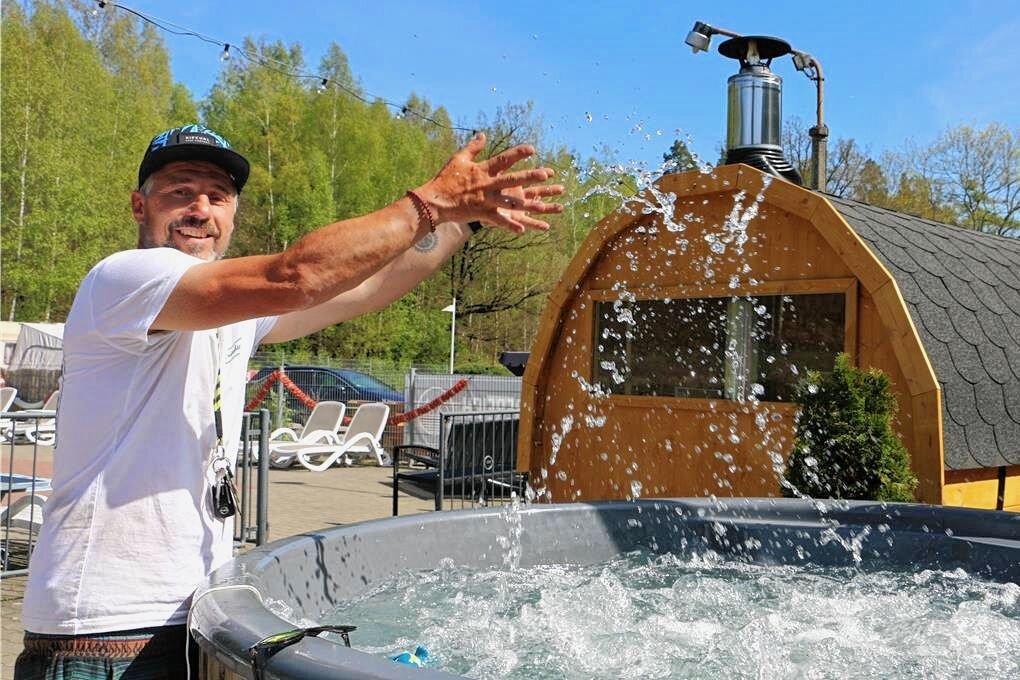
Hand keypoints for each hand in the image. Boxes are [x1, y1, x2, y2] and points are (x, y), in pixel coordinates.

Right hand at [416, 133, 563, 233]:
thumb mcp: (458, 159)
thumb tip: (483, 134)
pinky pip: (498, 220)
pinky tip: (522, 230)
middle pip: (511, 179)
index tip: (532, 149)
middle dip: (529, 177)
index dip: (518, 154)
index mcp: (482, 170)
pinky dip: (509, 225)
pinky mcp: (481, 213)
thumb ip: (473, 148)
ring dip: (526, 203)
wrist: (434, 200)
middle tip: (546, 174)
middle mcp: (486, 184)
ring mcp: (485, 200)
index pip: (503, 159)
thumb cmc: (445, 179)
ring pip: (509, 201)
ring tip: (541, 204)